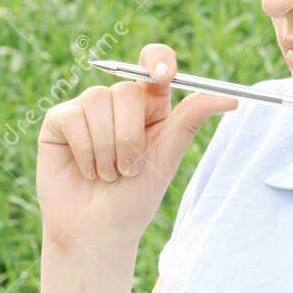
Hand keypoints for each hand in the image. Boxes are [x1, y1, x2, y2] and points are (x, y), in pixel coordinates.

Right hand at [36, 40, 237, 251]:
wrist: (98, 231)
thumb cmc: (135, 198)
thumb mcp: (167, 158)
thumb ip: (191, 121)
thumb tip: (232, 98)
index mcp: (150, 105)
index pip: (154, 61)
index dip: (158, 61)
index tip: (163, 78)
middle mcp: (117, 101)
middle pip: (126, 91)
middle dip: (130, 138)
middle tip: (129, 169)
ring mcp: (86, 109)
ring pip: (97, 101)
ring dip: (106, 150)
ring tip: (107, 174)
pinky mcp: (59, 121)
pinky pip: (72, 117)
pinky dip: (84, 151)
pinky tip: (85, 169)